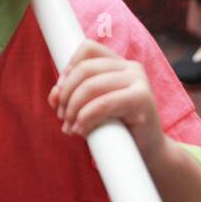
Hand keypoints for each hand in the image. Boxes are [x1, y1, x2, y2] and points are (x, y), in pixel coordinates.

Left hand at [47, 39, 168, 165]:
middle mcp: (131, 68)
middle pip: (84, 69)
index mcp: (119, 64)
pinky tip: (81, 130)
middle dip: (65, 94)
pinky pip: (103, 103)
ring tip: (70, 128)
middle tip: (62, 117)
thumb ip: (70, 98)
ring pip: (91, 86)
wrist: (147, 152)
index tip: (59, 93)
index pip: (87, 49)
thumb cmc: (116, 130)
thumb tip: (53, 94)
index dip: (68, 69)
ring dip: (72, 109)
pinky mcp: (143, 99)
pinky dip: (86, 117)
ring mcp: (139, 81)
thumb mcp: (89, 110)